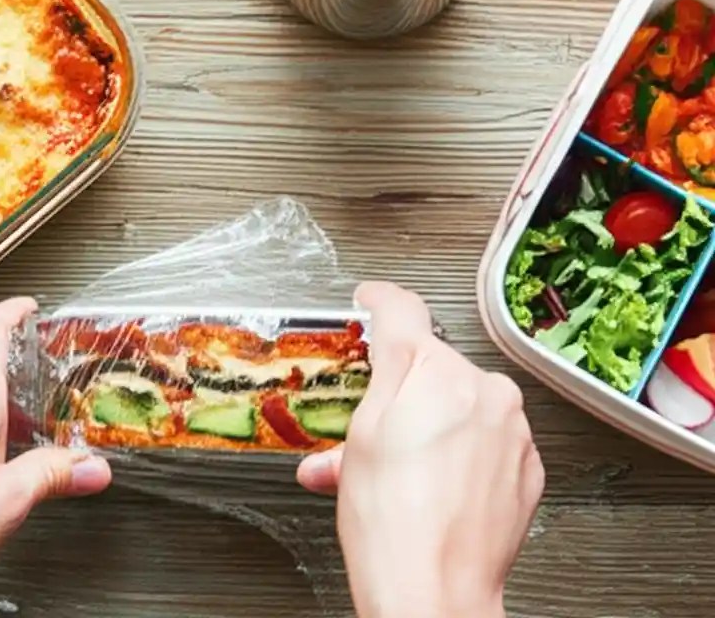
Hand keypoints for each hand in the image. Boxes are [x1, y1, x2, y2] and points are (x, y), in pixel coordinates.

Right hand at [296, 282, 544, 617]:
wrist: (433, 590)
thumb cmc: (392, 524)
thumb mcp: (362, 433)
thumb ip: (379, 372)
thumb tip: (383, 331)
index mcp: (439, 375)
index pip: (403, 313)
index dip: (377, 302)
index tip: (370, 300)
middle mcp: (487, 394)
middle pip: (434, 366)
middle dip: (401, 388)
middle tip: (371, 428)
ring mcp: (513, 432)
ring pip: (462, 404)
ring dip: (433, 423)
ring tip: (403, 471)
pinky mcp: (527, 467)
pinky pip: (488, 440)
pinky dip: (462, 452)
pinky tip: (435, 487)